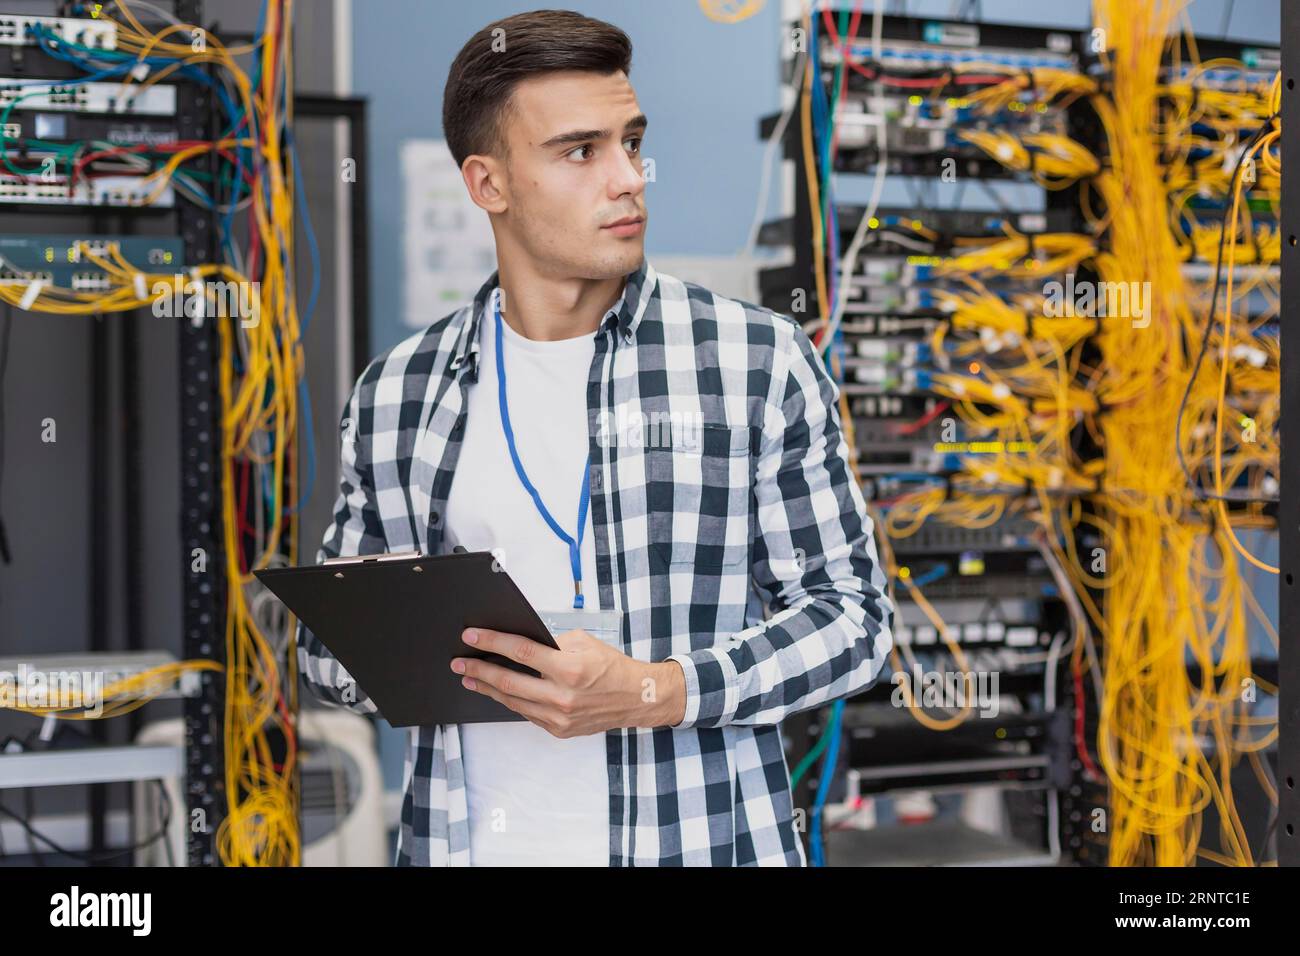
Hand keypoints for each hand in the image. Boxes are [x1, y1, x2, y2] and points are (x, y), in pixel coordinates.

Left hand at [450, 627, 685, 736]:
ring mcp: (559, 717)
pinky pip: (526, 713)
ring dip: (488, 688)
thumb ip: (551, 644)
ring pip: (512, 701)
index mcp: (569, 668)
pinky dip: (509, 701)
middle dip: (479, 670)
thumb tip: (519, 644)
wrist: (636, 699)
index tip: (472, 636)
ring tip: (470, 678)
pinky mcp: (558, 730)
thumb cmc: (611, 666)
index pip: (520, 653)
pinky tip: (496, 691)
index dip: (492, 643)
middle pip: (508, 682)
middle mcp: (562, 696)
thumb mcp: (583, 643)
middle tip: (459, 663)